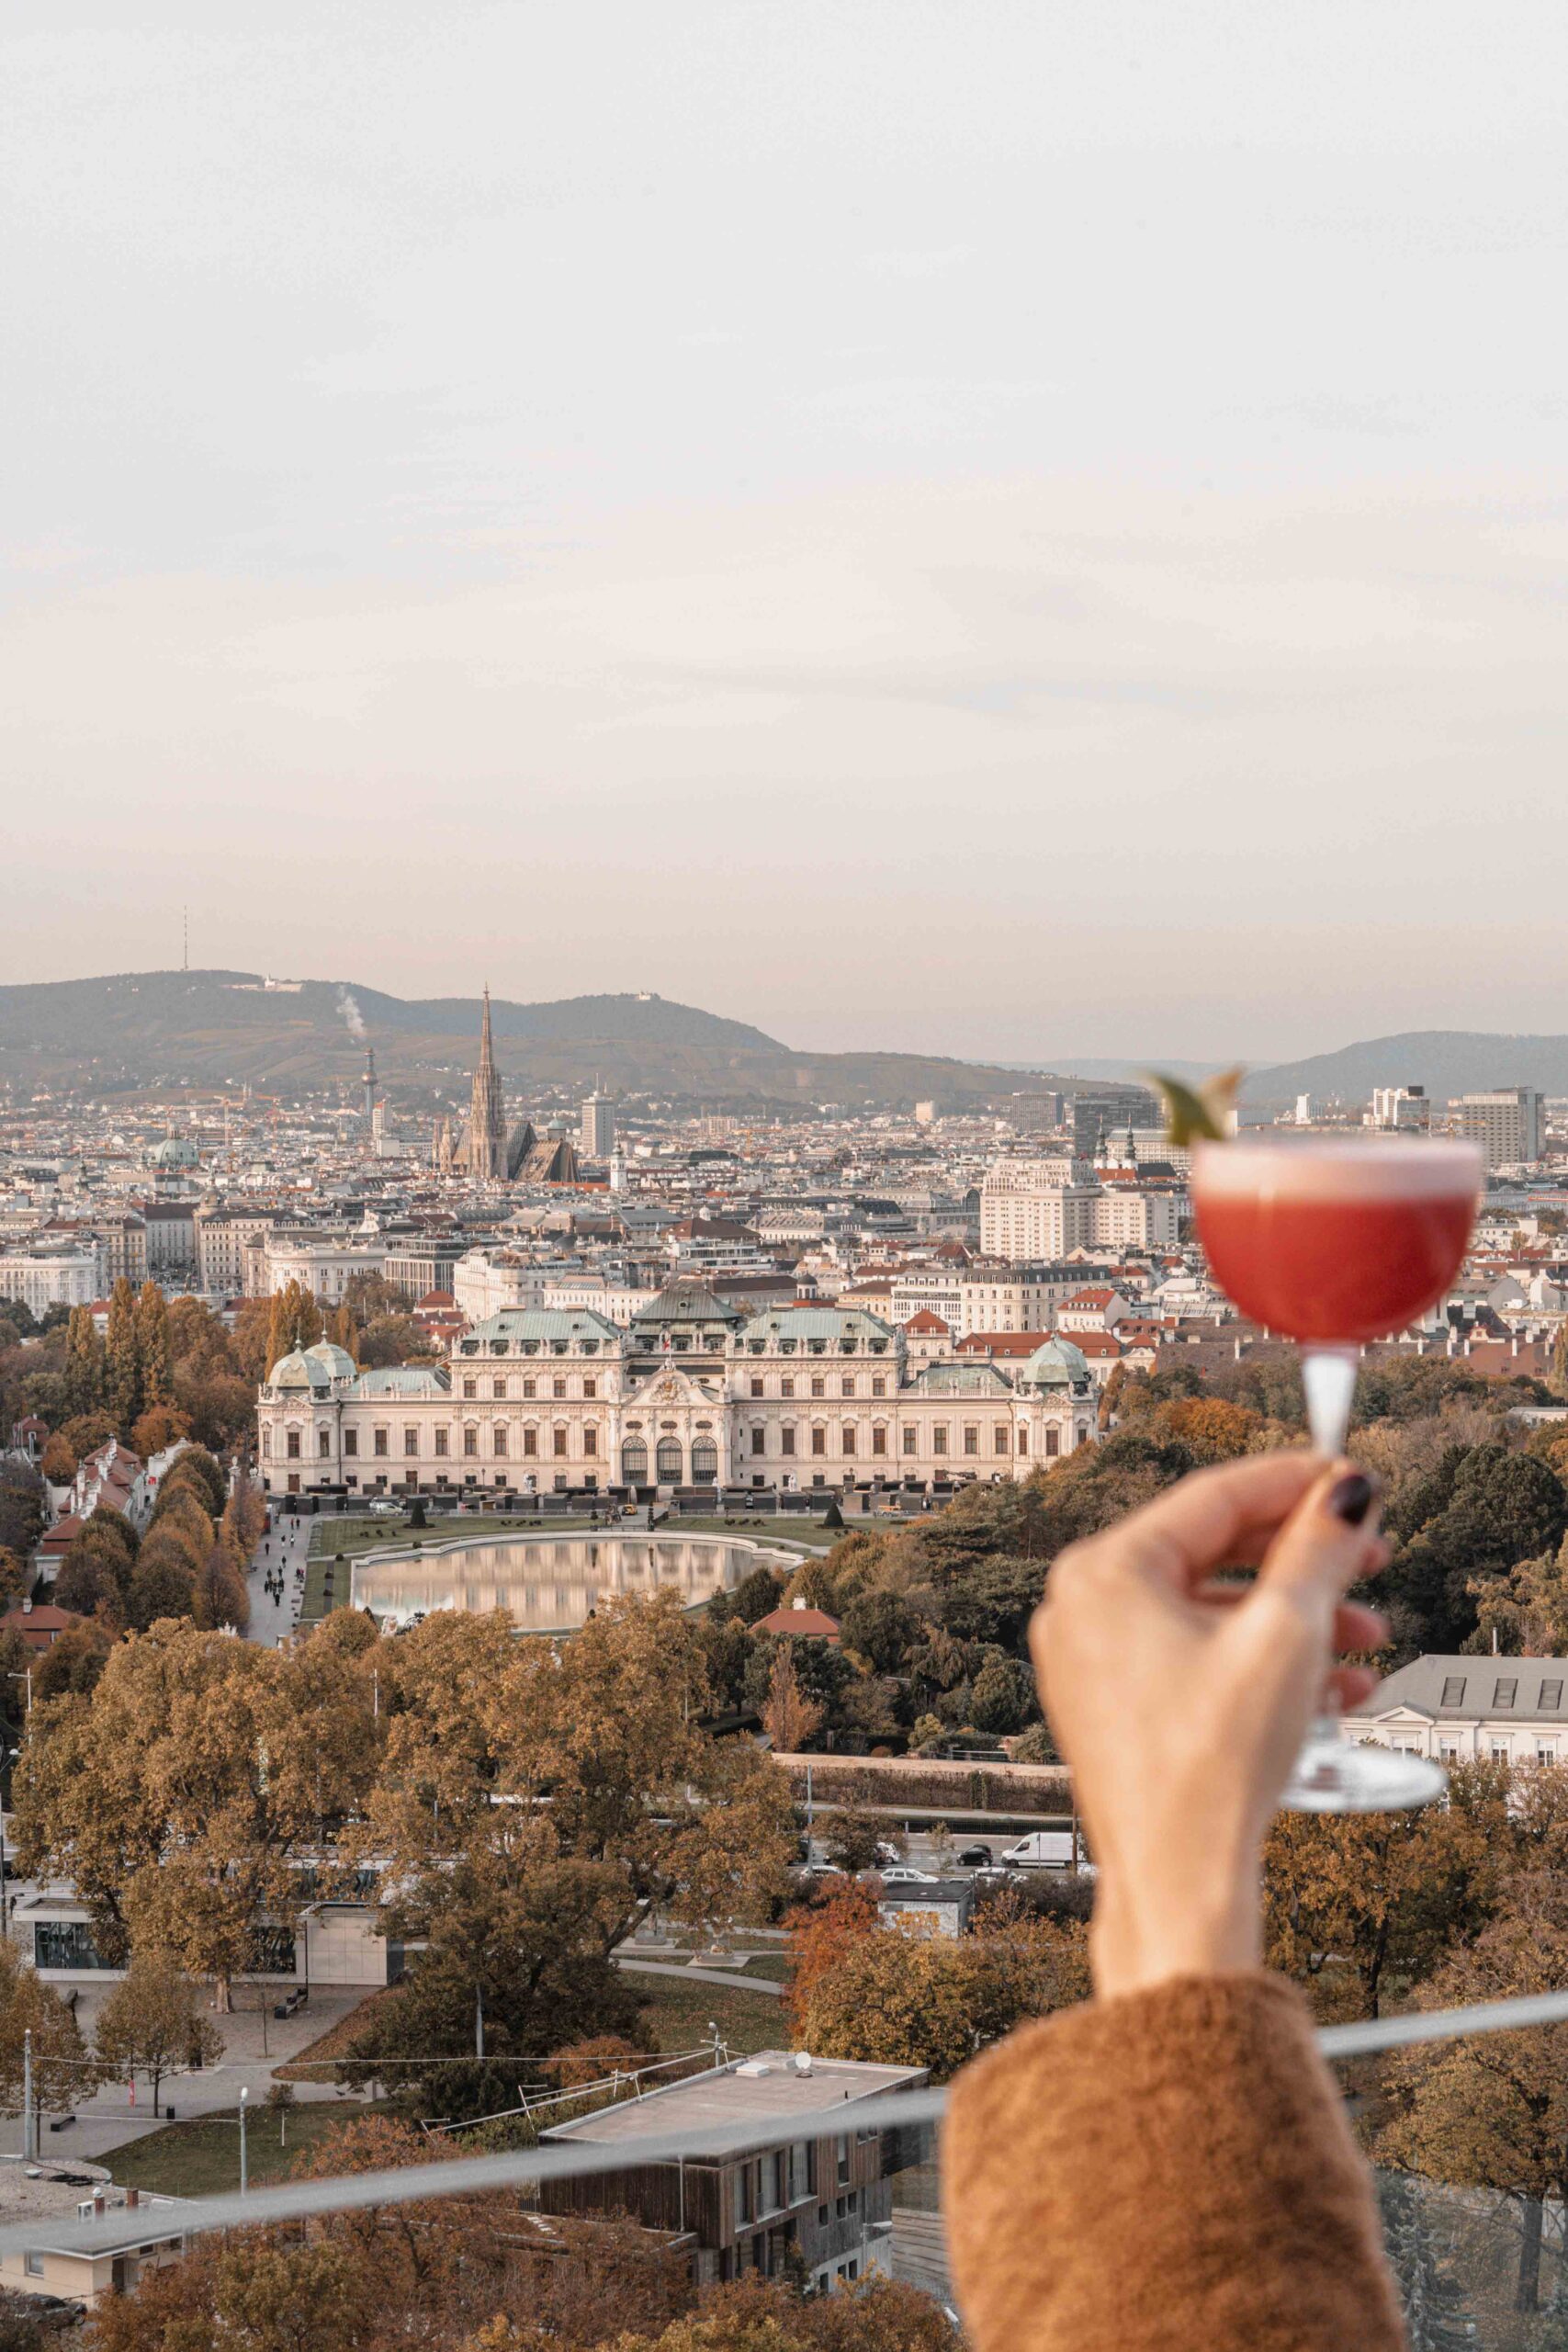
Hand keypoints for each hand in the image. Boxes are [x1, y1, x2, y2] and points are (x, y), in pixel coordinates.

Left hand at [1031, 1454, 1388, 2001]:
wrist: (1177, 1885)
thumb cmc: (1206, 1771)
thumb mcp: (1284, 1636)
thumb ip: (1319, 1550)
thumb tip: (1343, 1496)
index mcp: (1103, 1571)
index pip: (1215, 1496)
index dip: (1295, 1484)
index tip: (1347, 1481)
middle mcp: (1084, 1608)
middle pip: (1214, 1553)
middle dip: (1302, 1561)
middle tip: (1366, 1553)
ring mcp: (1094, 1660)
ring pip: (1213, 1612)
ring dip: (1295, 1621)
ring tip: (1364, 1636)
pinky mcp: (1117, 1707)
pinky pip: (1197, 1659)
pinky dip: (1261, 1664)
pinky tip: (1329, 1687)